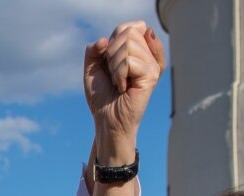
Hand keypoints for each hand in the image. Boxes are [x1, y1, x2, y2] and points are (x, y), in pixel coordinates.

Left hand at [84, 21, 164, 155]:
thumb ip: (94, 50)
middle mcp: (147, 55)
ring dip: (114, 66)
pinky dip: (119, 74)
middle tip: (114, 74)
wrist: (106, 120)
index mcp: (137, 50)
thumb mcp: (92, 68)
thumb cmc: (102, 96)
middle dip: (112, 54)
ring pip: (128, 46)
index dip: (112, 42)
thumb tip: (104, 40)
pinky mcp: (152, 76)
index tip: (109, 62)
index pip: (127, 27)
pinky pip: (129, 61)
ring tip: (119, 82)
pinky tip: (123, 87)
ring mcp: (152, 65)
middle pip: (128, 33)